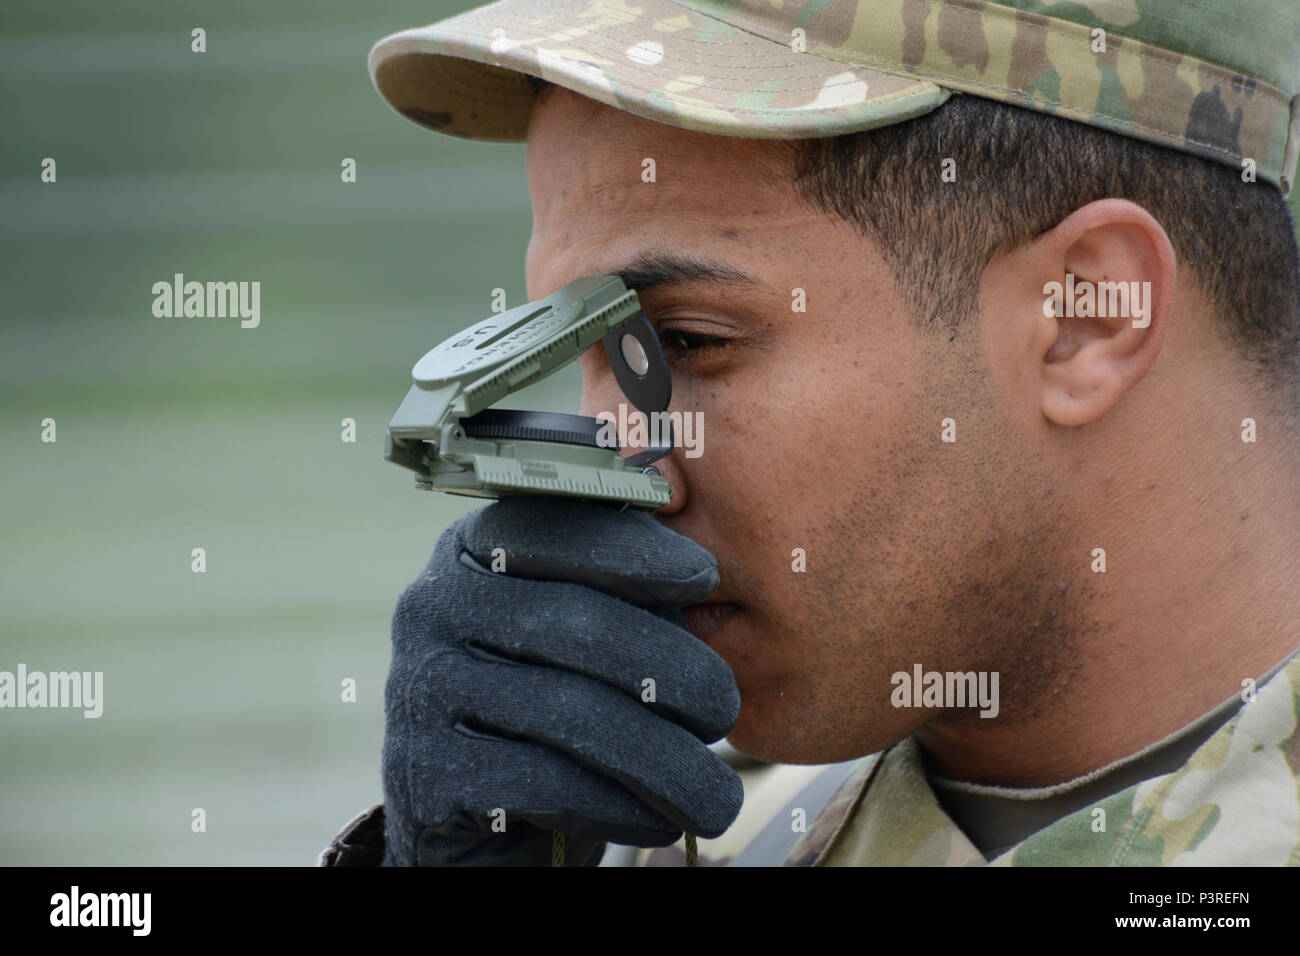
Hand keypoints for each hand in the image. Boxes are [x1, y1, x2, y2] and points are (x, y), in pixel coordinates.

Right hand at [381, 496, 742, 865]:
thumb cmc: (554, 701)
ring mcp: (419, 688)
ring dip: (665, 759)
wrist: (483, 812)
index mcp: (474, 550)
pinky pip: (544, 784)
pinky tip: (658, 818)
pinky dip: (619, 806)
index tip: (705, 578)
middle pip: (575, 623)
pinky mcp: (425, 772)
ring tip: (719, 793)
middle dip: (671, 668)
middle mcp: (433, 606)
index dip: (634, 550)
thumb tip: (705, 587)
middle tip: (725, 708)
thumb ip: (630, 595)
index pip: (555, 528)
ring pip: (570, 713)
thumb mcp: (586, 631)